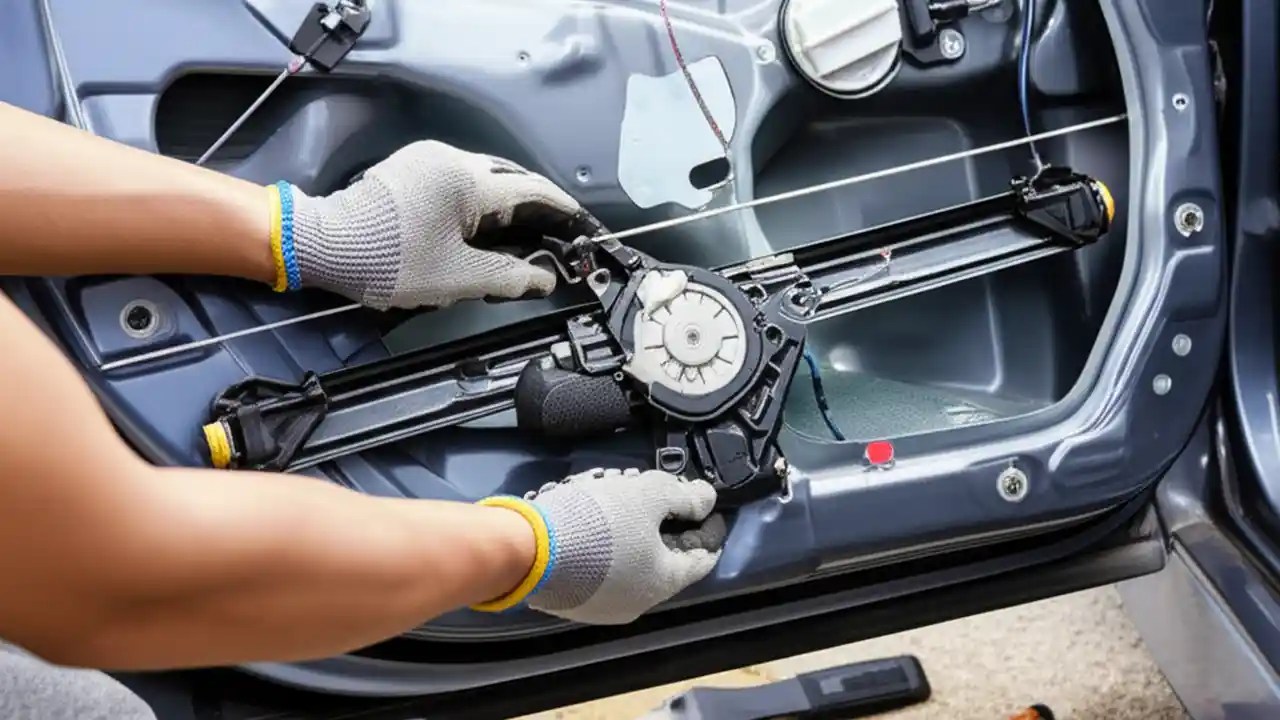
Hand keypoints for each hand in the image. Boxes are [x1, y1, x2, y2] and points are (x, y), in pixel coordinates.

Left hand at [282, 141, 602, 309]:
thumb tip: (543, 279)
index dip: (562, 209)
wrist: (324, 245)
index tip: (581, 224)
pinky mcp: (410, 167)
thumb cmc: (388, 261)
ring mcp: (427, 158)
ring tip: (519, 235)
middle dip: (535, 207)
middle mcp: (450, 158)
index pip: (531, 191)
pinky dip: (478, 200)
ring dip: (504, 204)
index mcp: (467, 181)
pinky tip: (480, 226)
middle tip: (554, 234)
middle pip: (509, 180)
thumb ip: (508, 276)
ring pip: (483, 177)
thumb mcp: (457, 278)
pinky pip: (458, 178)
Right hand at [472, 469, 726, 624]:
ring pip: (630, 567)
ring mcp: (601, 607)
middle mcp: (636, 603)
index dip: (708, 530)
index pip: (702, 559)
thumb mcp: (648, 494)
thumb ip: (683, 496)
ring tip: (621, 507)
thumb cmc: (599, 520)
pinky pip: (601, 571)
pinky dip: (606, 549)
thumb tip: (707, 500)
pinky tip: (593, 526)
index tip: (707, 509)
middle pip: (663, 563)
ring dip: (632, 538)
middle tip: (660, 500)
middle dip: (665, 529)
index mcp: (663, 583)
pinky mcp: (571, 602)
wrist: (527, 547)